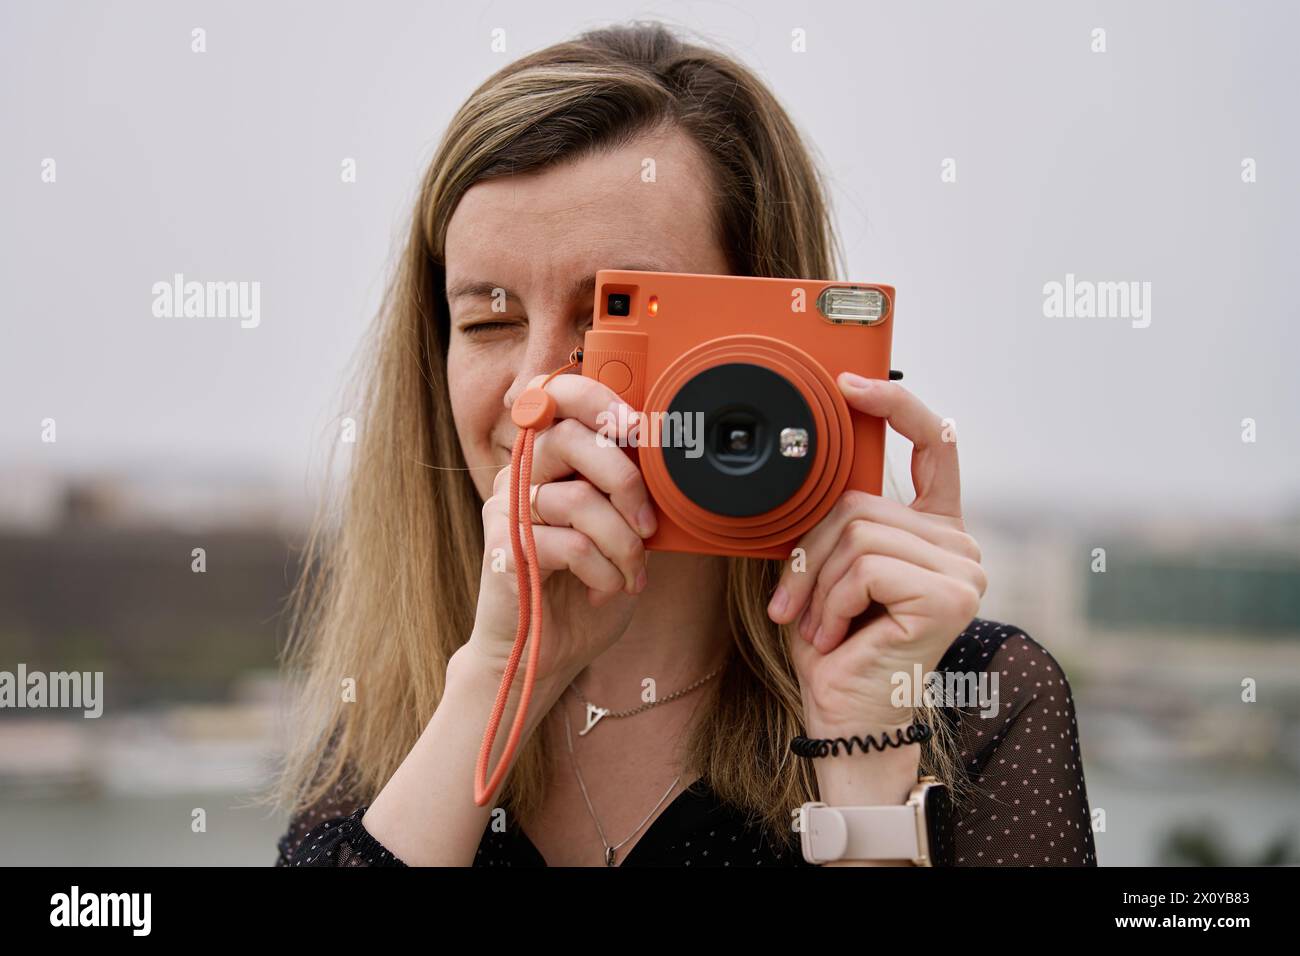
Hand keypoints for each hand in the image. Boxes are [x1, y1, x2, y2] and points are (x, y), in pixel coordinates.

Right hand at [465, 373, 655, 694]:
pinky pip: (572, 546)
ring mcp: (506, 510)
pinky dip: (605, 573)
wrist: (545, 651)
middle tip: (648, 522)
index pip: (556, 396)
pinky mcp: (505, 551)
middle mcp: (520, 474)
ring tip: (632, 571)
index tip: (637, 426)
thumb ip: (631, 488)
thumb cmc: (587, 585)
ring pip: (578, 499)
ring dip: (623, 542)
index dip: (596, 398)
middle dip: (625, 480)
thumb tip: (671, 453)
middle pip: (571, 439)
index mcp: (546, 457)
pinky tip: (608, 591)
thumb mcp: (621, 528)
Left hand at [766, 374, 986, 736]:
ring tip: (818, 626)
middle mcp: (958, 543)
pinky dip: (832, 601)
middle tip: (791, 603)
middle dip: (809, 552)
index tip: (851, 383)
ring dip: (816, 585)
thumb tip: (809, 469)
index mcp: (932, 529)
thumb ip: (836, 521)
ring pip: (856, 533)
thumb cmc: (833, 645)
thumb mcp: (826, 568)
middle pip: (861, 502)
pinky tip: (837, 636)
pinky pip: (865, 565)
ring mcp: (962, 568)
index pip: (934, 445)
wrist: (844, 714)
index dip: (897, 406)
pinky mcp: (949, 594)